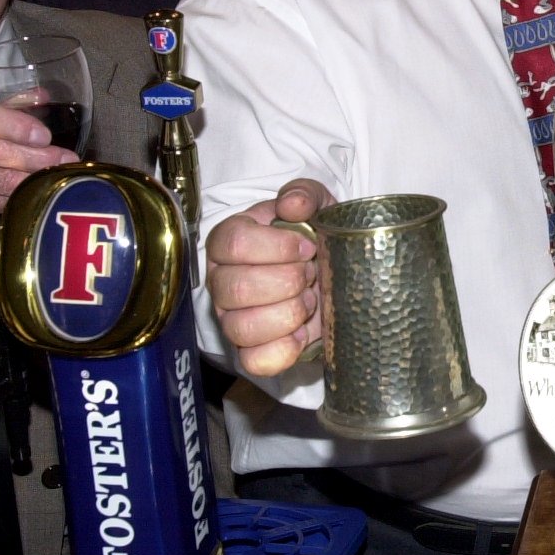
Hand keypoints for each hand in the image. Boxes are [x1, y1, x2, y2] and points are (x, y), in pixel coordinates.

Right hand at [205, 179, 332, 376]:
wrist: (333, 274)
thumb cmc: (314, 238)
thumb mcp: (315, 205)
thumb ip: (304, 194)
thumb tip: (292, 206)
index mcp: (230, 240)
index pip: (234, 243)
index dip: (276, 247)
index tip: (308, 247)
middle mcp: (222, 280)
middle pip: (236, 288)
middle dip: (287, 282)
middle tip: (311, 274)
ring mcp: (231, 319)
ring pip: (242, 327)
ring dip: (288, 314)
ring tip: (309, 300)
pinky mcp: (249, 351)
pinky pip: (254, 361)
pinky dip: (285, 349)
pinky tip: (303, 331)